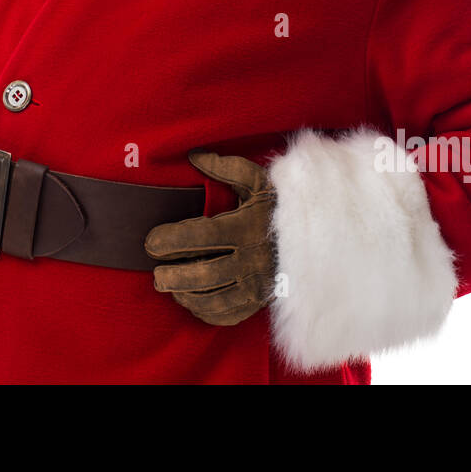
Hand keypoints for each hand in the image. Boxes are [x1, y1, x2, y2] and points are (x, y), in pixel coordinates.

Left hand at [144, 151, 276, 325]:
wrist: (319, 238)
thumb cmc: (279, 208)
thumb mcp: (257, 182)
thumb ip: (226, 167)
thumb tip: (194, 156)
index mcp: (247, 227)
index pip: (201, 236)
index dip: (171, 240)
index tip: (151, 241)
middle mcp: (252, 259)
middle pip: (204, 275)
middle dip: (173, 276)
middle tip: (155, 272)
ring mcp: (257, 285)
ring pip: (213, 299)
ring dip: (185, 295)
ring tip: (168, 285)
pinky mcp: (259, 303)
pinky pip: (227, 315)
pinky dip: (204, 312)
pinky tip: (190, 300)